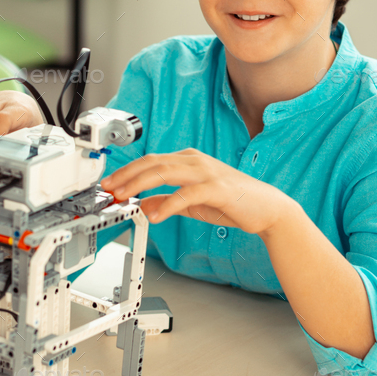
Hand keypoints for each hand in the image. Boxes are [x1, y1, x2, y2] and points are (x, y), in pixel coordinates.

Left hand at [101, 148, 295, 236]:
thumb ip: (168, 201)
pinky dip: (168, 204)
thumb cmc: (232, 202)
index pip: (151, 161)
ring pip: (166, 171)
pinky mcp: (218, 188)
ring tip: (124, 196)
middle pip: (153, 163)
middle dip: (127, 176)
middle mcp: (195, 161)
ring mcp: (207, 172)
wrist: (267, 209)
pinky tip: (155, 215)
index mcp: (188, 160)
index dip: (127, 172)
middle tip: (109, 189)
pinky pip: (188, 193)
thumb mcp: (192, 203)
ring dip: (140, 184)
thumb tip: (144, 205)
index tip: (110, 184)